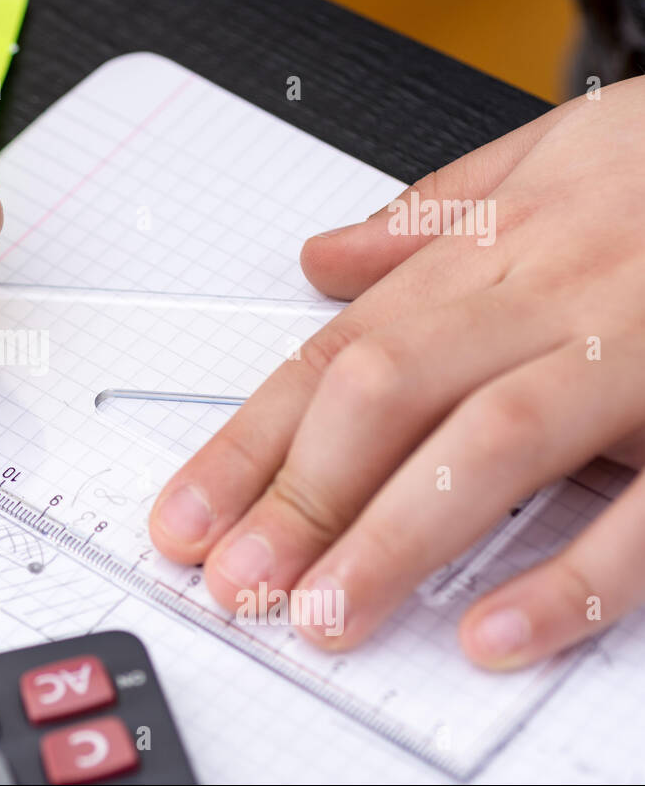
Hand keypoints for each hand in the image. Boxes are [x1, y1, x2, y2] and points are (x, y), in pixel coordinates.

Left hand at [149, 75, 644, 668]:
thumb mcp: (549, 154)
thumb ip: (430, 212)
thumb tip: (322, 259)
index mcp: (486, 252)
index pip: (332, 357)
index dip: (248, 445)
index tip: (185, 519)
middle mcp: (540, 298)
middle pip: (384, 395)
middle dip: (298, 496)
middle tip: (237, 582)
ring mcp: (629, 353)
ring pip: (487, 442)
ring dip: (395, 538)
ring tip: (324, 615)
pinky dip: (570, 573)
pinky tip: (497, 630)